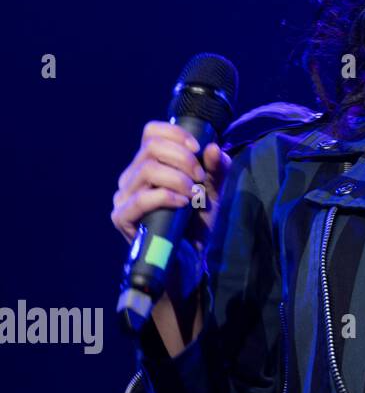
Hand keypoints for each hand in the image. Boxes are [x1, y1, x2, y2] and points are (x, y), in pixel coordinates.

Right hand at [111, 120, 231, 249]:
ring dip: (177, 178)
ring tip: (194, 194)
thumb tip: (212, 147)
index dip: (175, 133)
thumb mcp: (215, 190)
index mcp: (149, 164)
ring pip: (147, 170)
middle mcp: (132, 177)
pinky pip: (140, 199)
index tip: (198, 148)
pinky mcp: (122, 218)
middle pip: (151, 147)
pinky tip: (183, 203)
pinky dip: (166, 197)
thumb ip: (216, 169)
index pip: (151, 133)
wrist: (191, 259)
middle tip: (200, 177)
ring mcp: (124, 197)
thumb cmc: (199, 223)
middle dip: (183, 158)